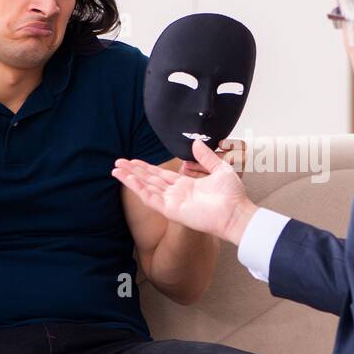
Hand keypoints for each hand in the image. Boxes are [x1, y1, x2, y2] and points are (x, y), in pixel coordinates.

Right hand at [113, 139, 256, 244]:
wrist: (236, 211)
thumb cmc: (232, 195)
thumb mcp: (219, 168)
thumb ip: (205, 156)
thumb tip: (195, 142)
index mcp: (186, 186)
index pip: (160, 175)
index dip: (146, 168)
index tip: (133, 161)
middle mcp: (176, 194)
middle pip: (149, 180)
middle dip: (133, 172)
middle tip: (118, 163)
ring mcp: (172, 203)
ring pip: (146, 188)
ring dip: (131, 179)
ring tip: (116, 170)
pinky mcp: (171, 210)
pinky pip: (151, 199)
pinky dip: (138, 189)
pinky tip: (128, 180)